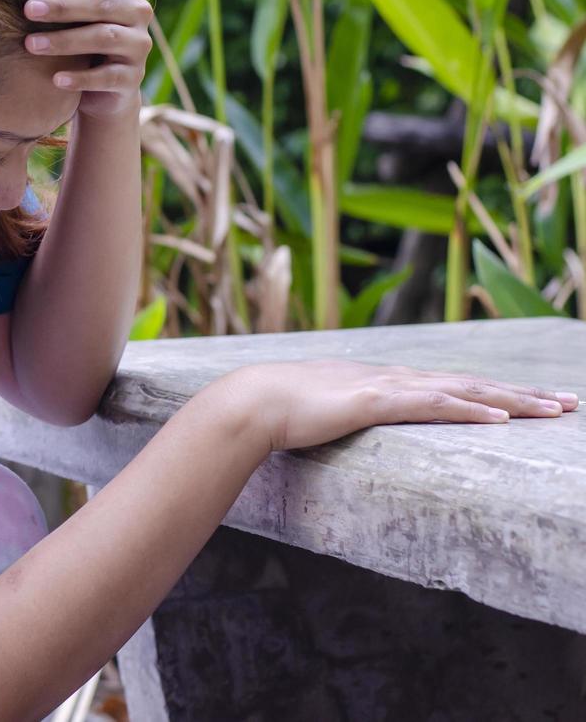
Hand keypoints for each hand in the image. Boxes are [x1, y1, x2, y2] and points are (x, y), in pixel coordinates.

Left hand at [22, 0, 152, 119]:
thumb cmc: (86, 30)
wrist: (105, 88)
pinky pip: (107, 76)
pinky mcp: (131, 77)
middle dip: (62, 6)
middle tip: (28, 8)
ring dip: (64, 41)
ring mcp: (137, 44)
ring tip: (30, 44)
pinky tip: (55, 80)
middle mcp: (135, 10)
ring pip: (102, 37)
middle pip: (100, 2)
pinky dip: (80, 77)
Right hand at [225, 359, 578, 452]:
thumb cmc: (280, 412)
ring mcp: (387, 386)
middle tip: (571, 402)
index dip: (499, 393)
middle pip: (474, 384)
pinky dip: (470, 410)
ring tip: (555, 410)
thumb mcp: (327, 414)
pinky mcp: (375, 401)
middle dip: (525, 394)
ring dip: (513, 401)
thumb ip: (348, 415)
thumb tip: (353, 426)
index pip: (456, 386)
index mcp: (387, 381)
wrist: (250, 401)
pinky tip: (499, 419)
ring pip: (464, 392)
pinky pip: (433, 406)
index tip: (537, 401)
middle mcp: (396, 377)